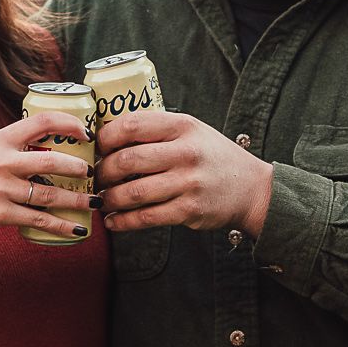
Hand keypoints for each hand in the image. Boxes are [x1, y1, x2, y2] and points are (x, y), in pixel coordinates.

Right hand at [0, 113, 92, 237]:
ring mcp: (1, 189)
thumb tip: (61, 133)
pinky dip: (61, 226)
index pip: (42, 122)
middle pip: (49, 162)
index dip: (69, 124)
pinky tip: (77, 229)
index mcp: (2, 139)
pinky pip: (39, 220)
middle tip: (93, 172)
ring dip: (77, 200)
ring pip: (49, 196)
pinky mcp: (2, 213)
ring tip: (94, 201)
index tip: (87, 133)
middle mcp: (2, 162)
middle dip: (77, 168)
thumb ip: (20, 140)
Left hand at [98, 112, 272, 235]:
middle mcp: (186, 152)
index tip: (96, 146)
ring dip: (109, 199)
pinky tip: (113, 221)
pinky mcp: (189, 211)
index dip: (106, 136)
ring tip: (103, 199)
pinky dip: (123, 221)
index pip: (133, 125)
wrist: (251, 188)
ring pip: (133, 193)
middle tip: (96, 176)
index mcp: (183, 126)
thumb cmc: (212, 157)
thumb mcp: (192, 131)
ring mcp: (188, 183)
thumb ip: (157, 130)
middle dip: (103, 171)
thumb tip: (107, 137)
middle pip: (128, 160)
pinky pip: (146, 218)